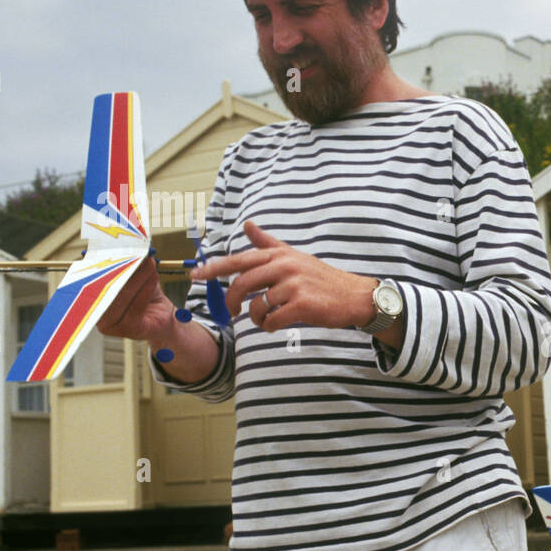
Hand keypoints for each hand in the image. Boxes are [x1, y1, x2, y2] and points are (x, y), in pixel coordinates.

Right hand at [96, 256, 176, 342]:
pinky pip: (136, 306)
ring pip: (122, 297)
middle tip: (135, 255)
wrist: (164, 319)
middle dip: (123, 269)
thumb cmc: (145, 297)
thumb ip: (128, 266)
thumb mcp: (135, 278)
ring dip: (137, 278)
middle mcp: (96, 314)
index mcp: (91, 299)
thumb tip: (128, 249)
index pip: (92, 280)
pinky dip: (146, 288)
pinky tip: (153, 276)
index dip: (103, 264)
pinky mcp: (128, 330)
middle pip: (106, 289)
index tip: (116, 250)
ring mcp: (111, 325)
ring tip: (149, 264)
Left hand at [191, 221, 380, 334]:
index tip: (195, 276)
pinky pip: (271, 320)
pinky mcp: (302, 304)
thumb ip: (269, 243)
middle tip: (233, 312)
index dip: (214, 268)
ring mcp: (293, 285)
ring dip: (255, 317)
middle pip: (242, 284)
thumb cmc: (322, 279)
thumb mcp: (295, 256)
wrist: (354, 296)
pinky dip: (269, 326)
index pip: (239, 260)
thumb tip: (249, 225)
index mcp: (279, 255)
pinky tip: (276, 324)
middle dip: (232, 301)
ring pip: (256, 305)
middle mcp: (284, 266)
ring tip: (264, 319)